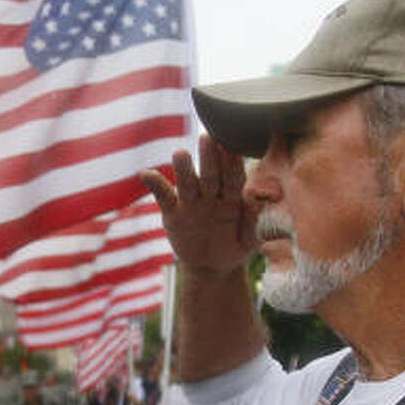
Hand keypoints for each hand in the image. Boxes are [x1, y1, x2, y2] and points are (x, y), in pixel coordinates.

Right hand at [138, 135, 257, 276]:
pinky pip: (163, 196)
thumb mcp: (249, 239)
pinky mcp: (172, 213)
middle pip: (210, 174)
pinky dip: (154, 184)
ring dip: (183, 168)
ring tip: (180, 154)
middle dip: (209, 158)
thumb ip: (255, 220)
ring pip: (188, 182)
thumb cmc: (236, 247)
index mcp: (233, 196)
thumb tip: (260, 201)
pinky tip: (145, 174)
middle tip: (207, 138)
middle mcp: (211, 194)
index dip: (232, 164)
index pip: (232, 177)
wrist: (213, 266)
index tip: (232, 148)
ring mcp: (191, 202)